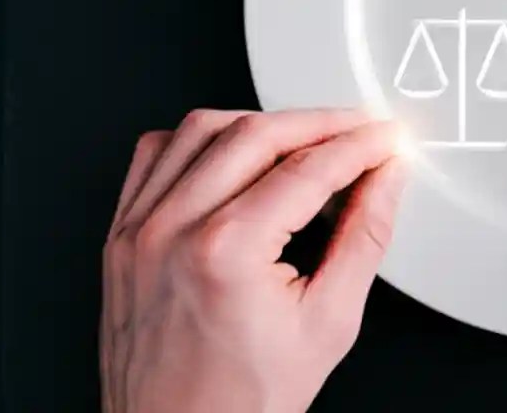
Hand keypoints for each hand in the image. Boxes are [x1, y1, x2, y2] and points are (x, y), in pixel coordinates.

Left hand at [101, 109, 404, 412]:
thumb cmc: (242, 403)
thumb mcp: (329, 321)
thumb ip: (364, 237)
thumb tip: (385, 181)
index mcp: (225, 253)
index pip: (309, 168)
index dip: (360, 145)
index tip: (385, 139)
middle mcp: (171, 232)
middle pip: (256, 133)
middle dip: (320, 122)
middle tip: (358, 131)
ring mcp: (137, 232)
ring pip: (201, 130)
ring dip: (261, 123)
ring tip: (305, 140)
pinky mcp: (120, 237)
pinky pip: (154, 156)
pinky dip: (200, 142)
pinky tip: (234, 153)